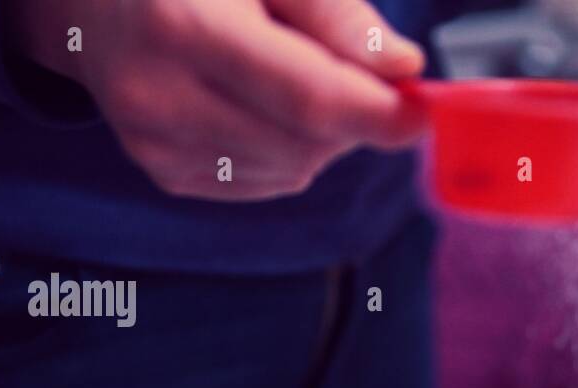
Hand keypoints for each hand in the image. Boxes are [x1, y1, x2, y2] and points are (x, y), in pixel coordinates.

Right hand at [6, 0, 426, 200]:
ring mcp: (155, 143)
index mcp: (183, 25)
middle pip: (305, 140)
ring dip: (324, 135)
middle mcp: (159, 94)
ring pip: (292, 169)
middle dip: (354, 117)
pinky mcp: (163, 171)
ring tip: (298, 74)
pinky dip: (289, 150)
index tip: (422, 111)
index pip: (307, 97)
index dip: (378, 113)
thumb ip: (334, 12)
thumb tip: (403, 69)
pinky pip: (266, 180)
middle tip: (362, 75)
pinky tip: (264, 101)